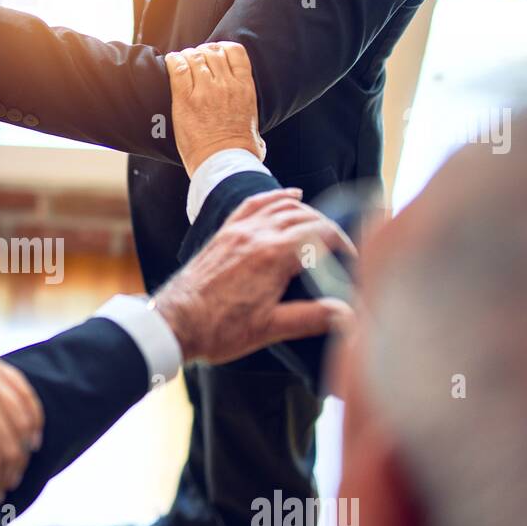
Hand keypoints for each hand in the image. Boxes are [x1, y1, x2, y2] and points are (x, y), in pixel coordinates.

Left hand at [153, 189, 355, 364]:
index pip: (321, 234)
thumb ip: (311, 318)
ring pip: (281, 207)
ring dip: (306, 212)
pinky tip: (289, 196)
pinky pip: (253, 205)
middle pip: (305, 217)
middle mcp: (257, 234)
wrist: (174, 323)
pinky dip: (275, 197)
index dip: (343, 243)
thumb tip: (348, 314)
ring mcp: (238, 231)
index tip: (352, 259)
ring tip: (322, 227)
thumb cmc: (218, 329)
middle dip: (328, 228)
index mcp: (273, 255)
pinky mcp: (224, 234)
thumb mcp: (270, 329)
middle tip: (340, 248)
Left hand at [165, 41, 266, 175]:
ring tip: (181, 62)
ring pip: (194, 57)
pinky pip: (178, 69)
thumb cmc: (240, 155)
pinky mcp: (185, 99)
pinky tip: (171, 63)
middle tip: (194, 59)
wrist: (223, 163)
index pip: (236, 51)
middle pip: (212, 52)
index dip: (222, 48)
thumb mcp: (256, 134)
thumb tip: (256, 143)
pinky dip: (173, 62)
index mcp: (245, 88)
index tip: (215, 53)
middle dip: (202, 52)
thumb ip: (253, 128)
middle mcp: (226, 85)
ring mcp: (206, 91)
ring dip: (187, 56)